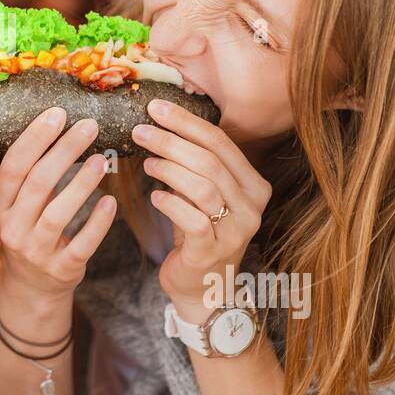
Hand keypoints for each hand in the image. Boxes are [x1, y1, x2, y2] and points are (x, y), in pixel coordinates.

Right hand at [0, 106, 117, 298]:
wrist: (31, 286)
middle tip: (88, 125)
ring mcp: (35, 251)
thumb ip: (27, 173)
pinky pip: (81, 245)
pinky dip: (97, 223)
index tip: (57, 113)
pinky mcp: (61, 269)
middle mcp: (11, 228)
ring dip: (80, 185)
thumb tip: (53, 120)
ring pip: (56, 215)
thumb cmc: (28, 229)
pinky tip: (111, 203)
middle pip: (37, 184)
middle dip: (63, 151)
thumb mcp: (15, 204)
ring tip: (101, 160)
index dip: (34, 139)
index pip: (12, 167)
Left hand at [131, 98, 271, 321]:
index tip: (156, 107)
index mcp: (253, 185)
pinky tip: (154, 197)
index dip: (187, 122)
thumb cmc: (198, 232)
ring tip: (146, 162)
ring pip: (202, 186)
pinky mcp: (214, 251)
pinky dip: (169, 202)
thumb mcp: (202, 194)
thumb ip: (193, 164)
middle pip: (210, 160)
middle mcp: (252, 206)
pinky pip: (191, 218)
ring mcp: (237, 230)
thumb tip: (160, 123)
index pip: (221, 142)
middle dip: (172, 140)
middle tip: (141, 130)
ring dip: (168, 169)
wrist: (202, 287)